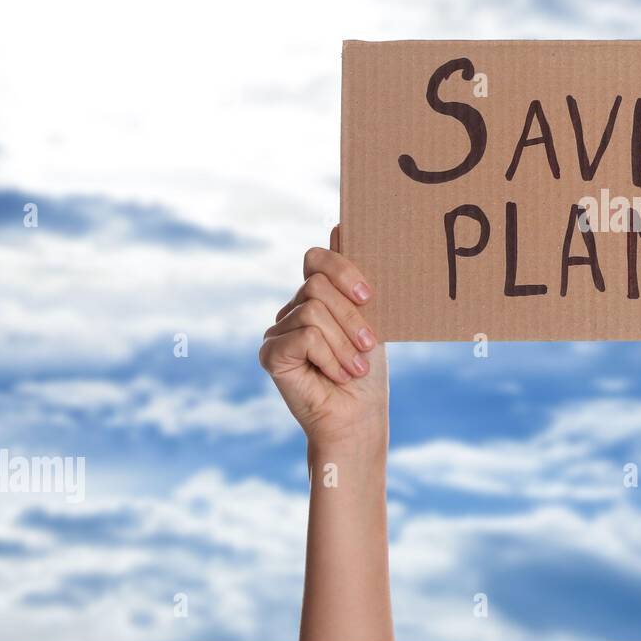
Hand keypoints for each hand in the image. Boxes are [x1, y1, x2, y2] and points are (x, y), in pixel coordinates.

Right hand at [260, 226, 387, 452]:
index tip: (369, 295)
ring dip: (344, 342)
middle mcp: (293, 309)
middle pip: (317, 284)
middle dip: (351, 316)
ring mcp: (278, 331)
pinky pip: (303, 335)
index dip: (342, 268)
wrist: (359, 416)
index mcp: (316, 297)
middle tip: (370, 345)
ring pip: (313, 310)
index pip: (316, 258)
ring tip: (356, 367)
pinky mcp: (270, 354)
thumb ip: (354, 280)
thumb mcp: (370, 319)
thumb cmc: (367, 370)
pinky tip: (337, 375)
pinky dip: (329, 356)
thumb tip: (341, 224)